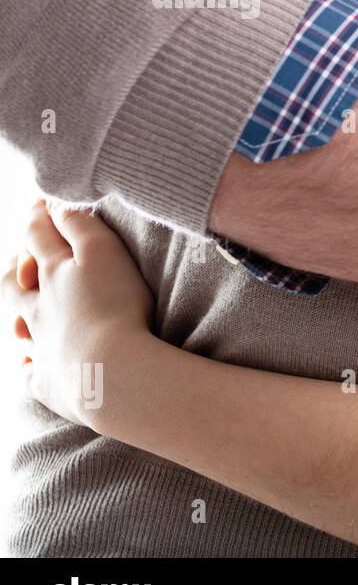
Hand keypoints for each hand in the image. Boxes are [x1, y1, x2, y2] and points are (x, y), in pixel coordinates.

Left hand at [2, 198, 155, 429]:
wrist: (113, 373)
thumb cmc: (116, 308)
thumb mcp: (104, 253)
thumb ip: (81, 225)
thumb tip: (60, 206)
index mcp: (54, 275)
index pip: (39, 236)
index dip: (40, 215)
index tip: (44, 202)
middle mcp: (38, 310)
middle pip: (15, 284)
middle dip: (18, 267)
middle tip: (22, 260)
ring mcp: (41, 347)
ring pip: (19, 328)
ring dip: (18, 317)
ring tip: (21, 315)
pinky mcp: (50, 382)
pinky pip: (32, 373)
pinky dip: (30, 364)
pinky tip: (32, 362)